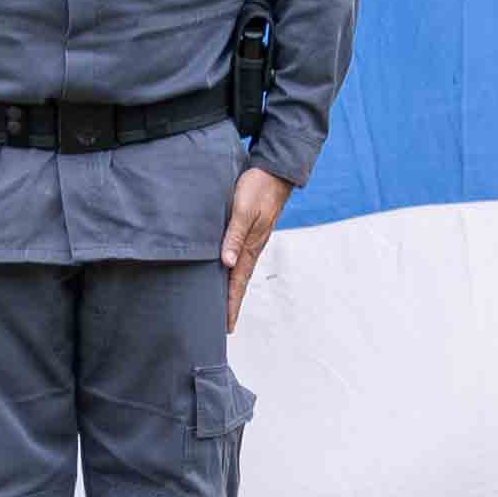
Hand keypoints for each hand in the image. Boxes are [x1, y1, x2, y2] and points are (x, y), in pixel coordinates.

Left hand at [220, 164, 292, 332]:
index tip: (227, 326)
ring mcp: (251, 240)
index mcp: (251, 246)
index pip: (238, 282)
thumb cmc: (258, 188)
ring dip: (231, 289)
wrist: (274, 170)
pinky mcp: (249, 231)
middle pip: (239, 282)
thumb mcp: (244, 210)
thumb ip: (234, 236)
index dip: (231, 304)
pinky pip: (238, 257)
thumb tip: (227, 263)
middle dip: (232, 304)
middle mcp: (251, 247)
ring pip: (238, 271)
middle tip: (224, 326)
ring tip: (223, 305)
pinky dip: (232, 271)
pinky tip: (226, 272)